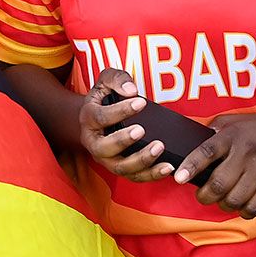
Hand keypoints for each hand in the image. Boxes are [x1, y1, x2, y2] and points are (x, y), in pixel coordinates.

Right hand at [78, 68, 175, 182]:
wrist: (99, 117)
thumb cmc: (106, 97)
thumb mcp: (106, 81)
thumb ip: (117, 79)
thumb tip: (131, 91)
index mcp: (87, 119)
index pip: (100, 117)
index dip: (120, 111)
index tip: (141, 102)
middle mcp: (93, 143)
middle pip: (104, 148)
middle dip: (123, 140)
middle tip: (142, 129)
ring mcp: (106, 159)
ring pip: (120, 167)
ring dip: (140, 160)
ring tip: (159, 147)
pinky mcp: (120, 168)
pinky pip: (135, 177)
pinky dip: (152, 175)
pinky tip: (168, 167)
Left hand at [174, 109, 255, 218]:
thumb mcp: (234, 121)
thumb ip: (213, 131)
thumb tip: (189, 142)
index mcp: (232, 136)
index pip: (206, 152)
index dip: (190, 166)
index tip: (179, 178)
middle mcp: (246, 154)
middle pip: (218, 184)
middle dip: (204, 196)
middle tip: (203, 195)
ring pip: (234, 199)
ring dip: (223, 205)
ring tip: (222, 200)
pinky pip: (254, 208)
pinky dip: (243, 211)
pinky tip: (241, 205)